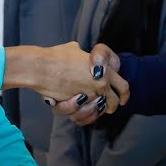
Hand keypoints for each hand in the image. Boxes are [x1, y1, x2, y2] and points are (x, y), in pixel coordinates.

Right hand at [4, 42, 128, 111]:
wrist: (41, 66)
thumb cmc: (57, 55)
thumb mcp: (76, 50)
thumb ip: (84, 56)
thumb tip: (81, 56)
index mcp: (105, 72)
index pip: (124, 87)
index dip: (125, 94)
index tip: (123, 98)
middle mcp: (100, 86)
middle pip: (114, 103)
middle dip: (111, 106)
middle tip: (104, 105)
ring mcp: (89, 97)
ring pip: (99, 111)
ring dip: (95, 110)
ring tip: (88, 102)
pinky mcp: (75, 106)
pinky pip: (84, 116)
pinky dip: (81, 113)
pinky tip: (76, 103)